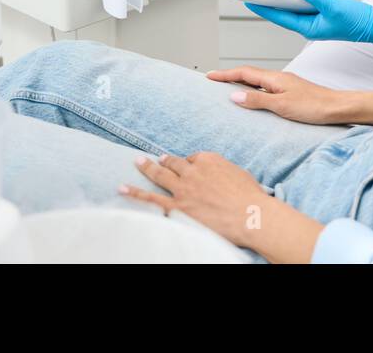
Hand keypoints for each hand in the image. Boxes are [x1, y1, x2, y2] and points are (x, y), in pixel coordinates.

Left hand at [120, 151, 324, 260]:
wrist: (250, 215)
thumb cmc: (251, 197)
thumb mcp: (240, 174)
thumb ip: (224, 172)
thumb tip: (220, 177)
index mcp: (209, 160)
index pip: (195, 158)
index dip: (191, 163)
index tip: (189, 166)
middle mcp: (193, 171)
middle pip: (174, 163)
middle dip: (164, 160)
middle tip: (154, 157)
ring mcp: (183, 189)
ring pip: (160, 174)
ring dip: (146, 167)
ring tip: (137, 161)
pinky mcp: (177, 207)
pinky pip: (151, 199)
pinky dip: (135, 193)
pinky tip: (122, 189)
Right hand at [207, 66, 354, 124]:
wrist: (338, 108)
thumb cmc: (315, 106)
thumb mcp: (282, 105)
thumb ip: (257, 100)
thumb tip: (234, 95)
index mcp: (275, 78)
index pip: (244, 73)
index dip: (225, 74)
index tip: (209, 76)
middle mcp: (279, 79)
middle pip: (249, 74)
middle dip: (230, 77)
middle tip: (214, 81)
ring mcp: (286, 85)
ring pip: (258, 81)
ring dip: (242, 84)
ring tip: (228, 89)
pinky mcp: (292, 93)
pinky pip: (267, 88)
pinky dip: (255, 91)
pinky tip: (255, 99)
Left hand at [246, 0, 372, 43]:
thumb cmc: (356, 23)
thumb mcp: (333, 7)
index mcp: (307, 28)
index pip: (279, 17)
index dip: (263, 9)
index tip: (250, 1)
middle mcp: (309, 23)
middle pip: (286, 7)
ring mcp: (317, 17)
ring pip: (298, 1)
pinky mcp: (325, 10)